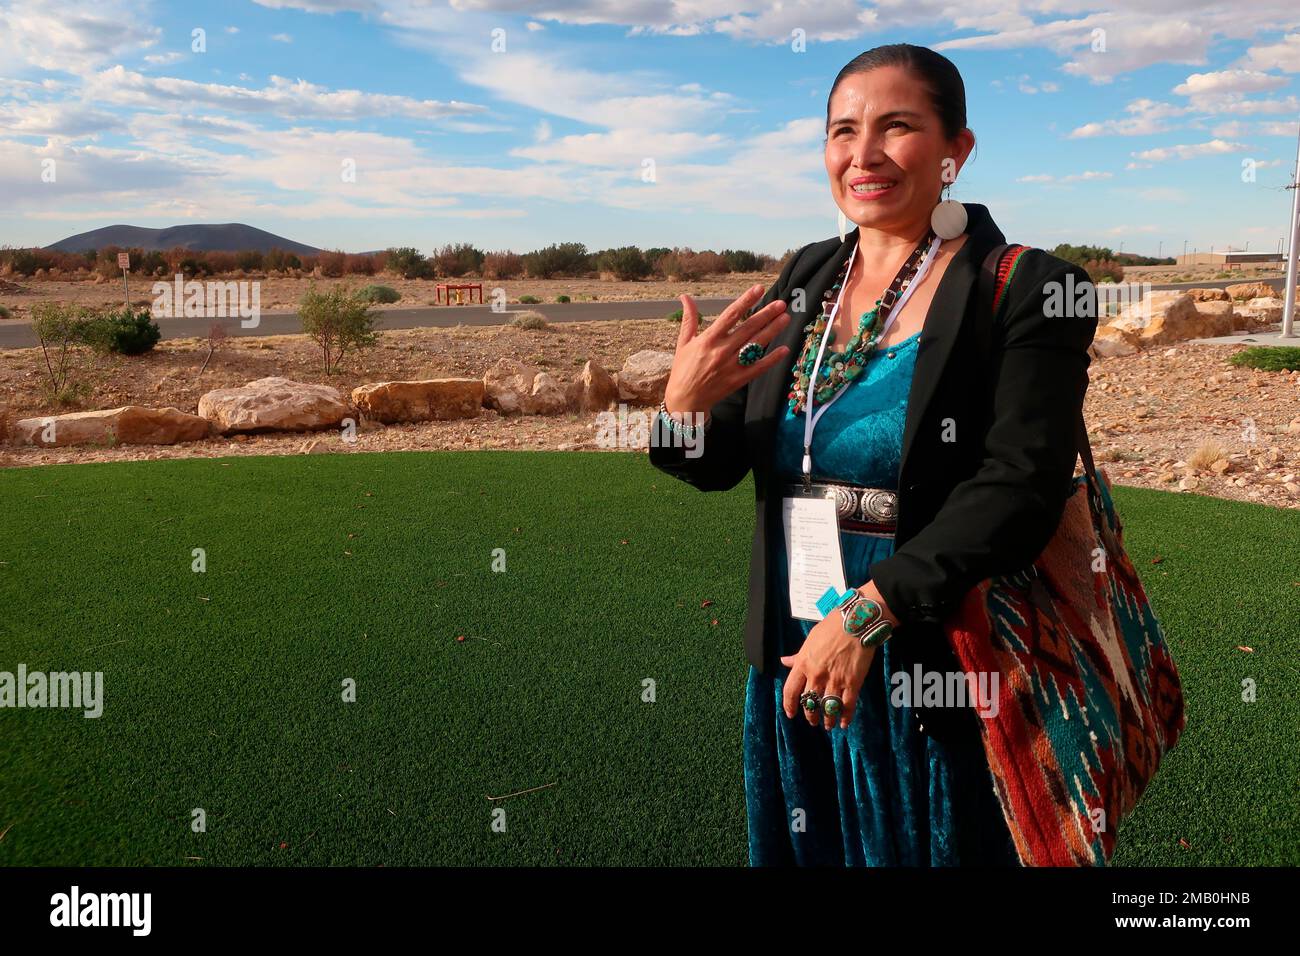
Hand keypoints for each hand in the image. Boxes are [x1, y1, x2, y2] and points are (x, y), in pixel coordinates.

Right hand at [662, 283, 791, 416]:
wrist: (685, 400)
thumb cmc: (683, 369)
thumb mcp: (683, 342)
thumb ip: (689, 318)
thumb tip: (685, 296)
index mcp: (708, 339)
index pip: (730, 315)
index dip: (745, 301)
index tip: (758, 289)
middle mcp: (721, 351)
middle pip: (748, 328)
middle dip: (766, 314)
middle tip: (781, 304)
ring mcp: (731, 366)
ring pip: (756, 345)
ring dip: (772, 331)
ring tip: (785, 318)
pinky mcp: (738, 380)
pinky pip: (758, 368)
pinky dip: (771, 359)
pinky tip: (784, 349)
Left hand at [780, 582, 898, 730]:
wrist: (856, 622)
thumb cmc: (832, 627)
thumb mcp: (810, 640)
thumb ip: (798, 655)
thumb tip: (784, 661)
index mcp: (803, 664)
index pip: (790, 690)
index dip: (789, 705)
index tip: (791, 714)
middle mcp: (817, 675)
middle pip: (809, 703)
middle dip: (810, 715)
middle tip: (812, 721)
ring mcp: (835, 680)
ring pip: (827, 708)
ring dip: (827, 719)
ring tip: (827, 725)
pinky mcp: (853, 683)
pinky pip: (847, 705)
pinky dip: (846, 717)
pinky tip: (844, 723)